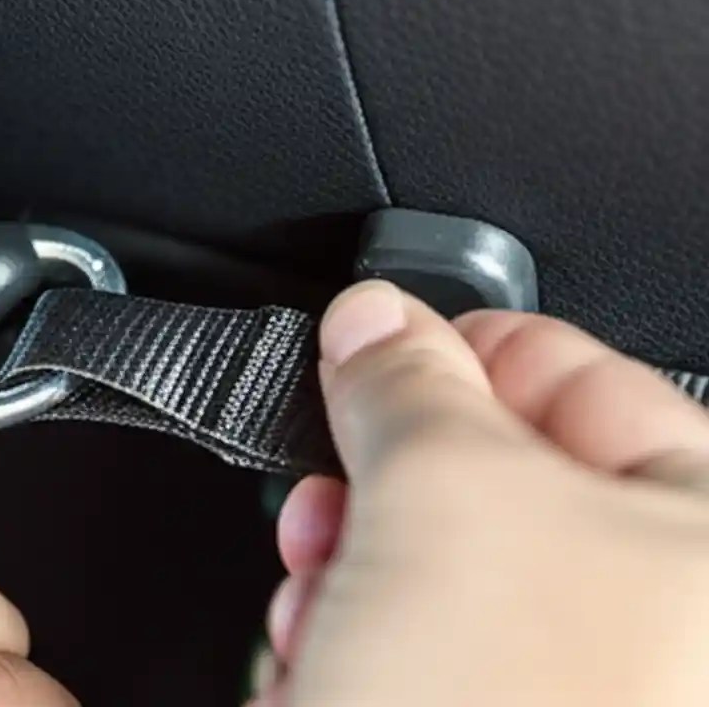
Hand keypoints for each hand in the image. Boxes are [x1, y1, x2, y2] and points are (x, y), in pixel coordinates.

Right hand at [255, 281, 708, 705]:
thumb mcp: (440, 494)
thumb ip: (403, 382)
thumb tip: (371, 319)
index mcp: (704, 540)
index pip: (585, 380)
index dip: (465, 347)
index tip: (376, 346)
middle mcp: (655, 619)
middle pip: (491, 482)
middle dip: (379, 489)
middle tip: (333, 495)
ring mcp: (572, 685)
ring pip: (431, 572)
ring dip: (344, 578)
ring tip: (318, 612)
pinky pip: (408, 649)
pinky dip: (348, 648)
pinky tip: (320, 677)